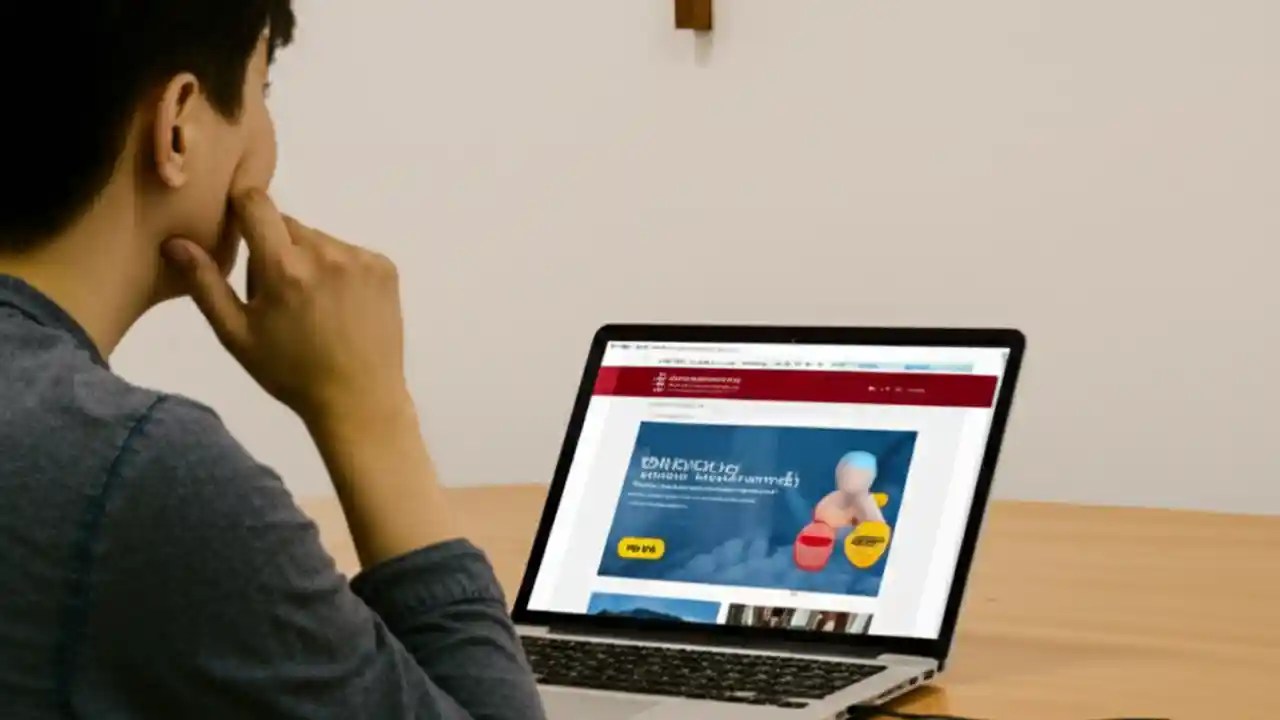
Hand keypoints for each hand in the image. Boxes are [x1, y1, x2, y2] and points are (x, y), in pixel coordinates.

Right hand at [163, 190, 410, 428]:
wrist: (359, 399)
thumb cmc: (290, 372)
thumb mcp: (237, 334)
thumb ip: (205, 283)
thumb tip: (174, 242)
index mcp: (284, 266)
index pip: (255, 203)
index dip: (242, 208)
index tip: (240, 229)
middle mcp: (325, 252)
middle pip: (287, 226)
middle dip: (276, 250)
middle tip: (279, 296)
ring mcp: (360, 258)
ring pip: (319, 240)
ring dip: (309, 260)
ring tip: (313, 307)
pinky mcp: (385, 267)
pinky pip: (349, 253)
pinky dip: (340, 270)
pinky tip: (341, 307)